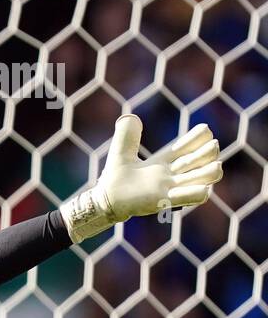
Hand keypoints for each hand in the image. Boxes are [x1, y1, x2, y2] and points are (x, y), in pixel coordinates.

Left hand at [60, 114, 222, 243]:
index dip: (200, 137)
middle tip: (205, 150)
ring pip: (205, 177)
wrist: (104, 199)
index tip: (201, 132)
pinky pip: (192, 197)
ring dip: (212, 171)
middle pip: (204, 159)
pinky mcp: (165, 200)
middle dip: (209, 152)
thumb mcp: (122, 150)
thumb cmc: (113, 179)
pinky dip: (200, 192)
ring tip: (213, 167)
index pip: (193, 145)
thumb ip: (127, 134)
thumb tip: (130, 117)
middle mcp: (172, 174)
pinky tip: (203, 189)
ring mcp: (171, 188)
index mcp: (166, 161)